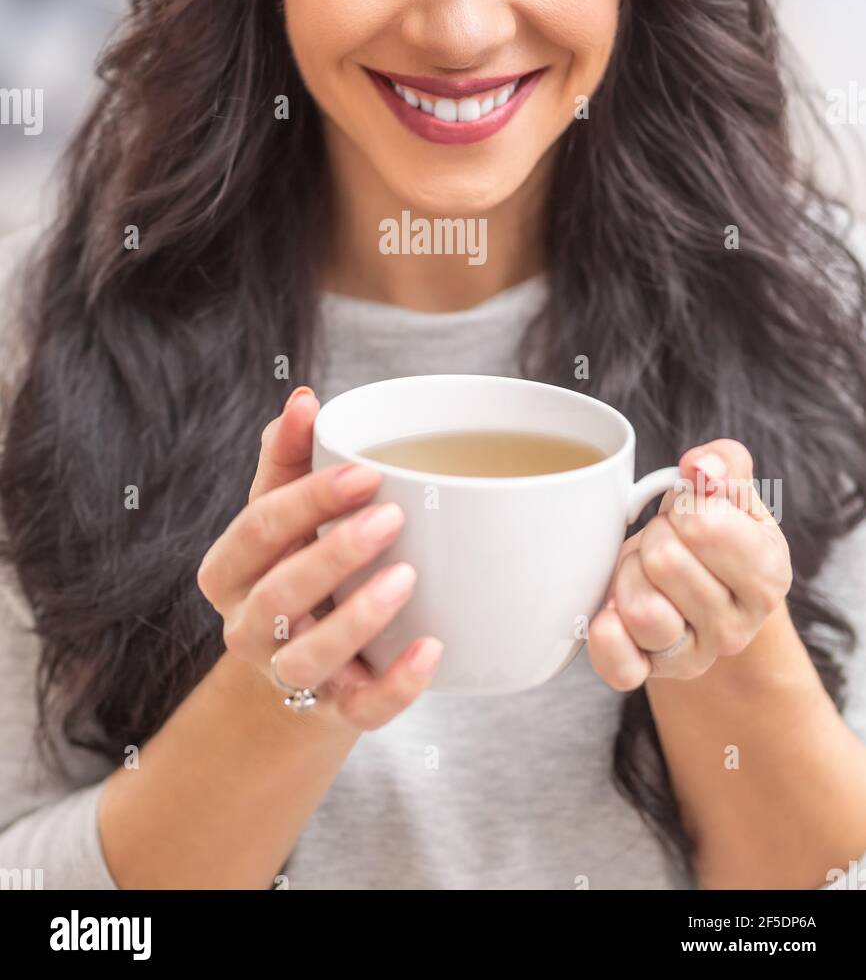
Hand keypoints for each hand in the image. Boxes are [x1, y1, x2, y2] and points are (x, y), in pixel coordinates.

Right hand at [196, 386, 442, 729]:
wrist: (312, 662)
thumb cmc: (296, 563)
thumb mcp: (283, 509)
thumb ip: (289, 455)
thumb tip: (303, 398)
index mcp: (228, 570)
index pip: (257, 530)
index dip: (307, 500)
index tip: (365, 472)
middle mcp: (247, 628)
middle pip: (277, 595)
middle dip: (333, 554)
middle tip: (392, 517)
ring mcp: (287, 677)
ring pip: (308, 658)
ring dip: (358, 618)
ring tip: (407, 577)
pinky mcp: (333, 713)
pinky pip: (360, 710)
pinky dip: (396, 686)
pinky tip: (431, 651)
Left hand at [587, 439, 792, 688]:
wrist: (693, 586)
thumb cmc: (710, 534)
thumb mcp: (728, 493)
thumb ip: (724, 465)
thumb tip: (702, 467)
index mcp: (768, 575)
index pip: (705, 524)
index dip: (685, 506)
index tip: (690, 512)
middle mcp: (737, 626)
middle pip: (665, 561)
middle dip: (655, 536)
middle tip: (666, 541)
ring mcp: (694, 656)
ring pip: (642, 609)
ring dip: (630, 575)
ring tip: (645, 571)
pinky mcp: (648, 674)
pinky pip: (620, 665)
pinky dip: (607, 635)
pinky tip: (610, 613)